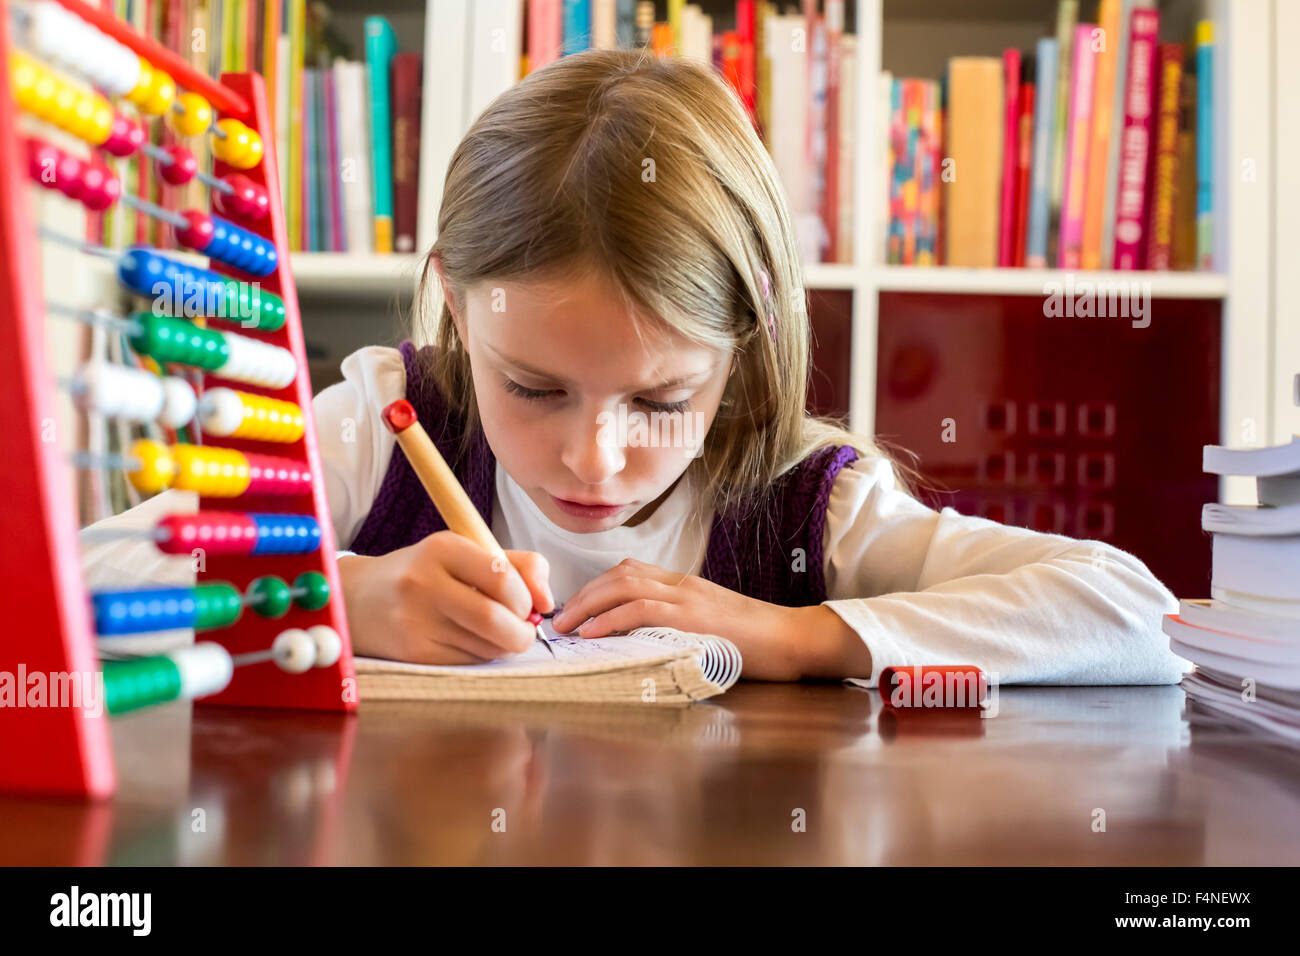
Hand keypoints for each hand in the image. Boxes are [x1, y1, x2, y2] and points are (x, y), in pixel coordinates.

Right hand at [338, 533, 553, 664]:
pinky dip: (481, 655)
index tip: (533, 604)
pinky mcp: (413, 652)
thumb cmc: (425, 573)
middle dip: (522, 631)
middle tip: (524, 629)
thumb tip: (547, 603)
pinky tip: (468, 640)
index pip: (503, 577)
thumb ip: (518, 566)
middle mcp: (425, 582)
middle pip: (496, 618)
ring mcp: (415, 620)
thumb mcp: (465, 553)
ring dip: (503, 645)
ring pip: (486, 645)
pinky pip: (468, 661)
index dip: (528, 598)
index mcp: (443, 548)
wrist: (358, 598)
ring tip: (493, 632)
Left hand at [550, 558, 870, 680]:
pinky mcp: (693, 617)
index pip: (629, 571)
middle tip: (559, 618)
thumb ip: (678, 626)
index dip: (595, 587)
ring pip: (624, 586)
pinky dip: (611, 618)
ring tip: (566, 626)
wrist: (794, 639)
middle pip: (618, 574)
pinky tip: (592, 633)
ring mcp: (687, 597)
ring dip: (588, 605)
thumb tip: (642, 644)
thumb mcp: (710, 626)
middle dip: (582, 595)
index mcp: (684, 584)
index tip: (574, 609)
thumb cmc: (756, 641)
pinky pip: (642, 609)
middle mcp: (681, 584)